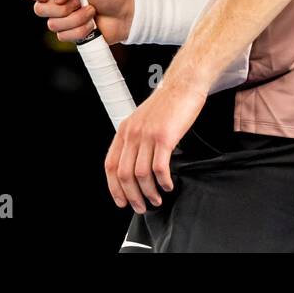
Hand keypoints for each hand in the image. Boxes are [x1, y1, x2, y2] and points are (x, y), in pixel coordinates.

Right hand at [22, 0, 133, 44]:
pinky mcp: (70, 32)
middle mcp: (57, 0)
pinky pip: (64, 36)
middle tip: (78, 1)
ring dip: (76, 19)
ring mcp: (63, 18)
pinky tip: (91, 24)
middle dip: (61, 8)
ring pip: (52, 24)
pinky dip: (81, 30)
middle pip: (39, 8)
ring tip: (90, 11)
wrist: (124, 15)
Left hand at [105, 73, 207, 212]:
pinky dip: (163, 182)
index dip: (114, 187)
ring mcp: (147, 134)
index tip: (121, 201)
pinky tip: (168, 185)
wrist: (183, 85)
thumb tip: (135, 166)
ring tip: (156, 199)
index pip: (111, 165)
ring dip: (148, 193)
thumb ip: (136, 139)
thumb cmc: (167, 104)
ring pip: (141, 174)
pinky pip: (159, 167)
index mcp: (124, 130)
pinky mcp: (165, 136)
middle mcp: (132, 133)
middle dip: (132, 196)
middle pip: (124, 174)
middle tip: (141, 207)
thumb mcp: (143, 120)